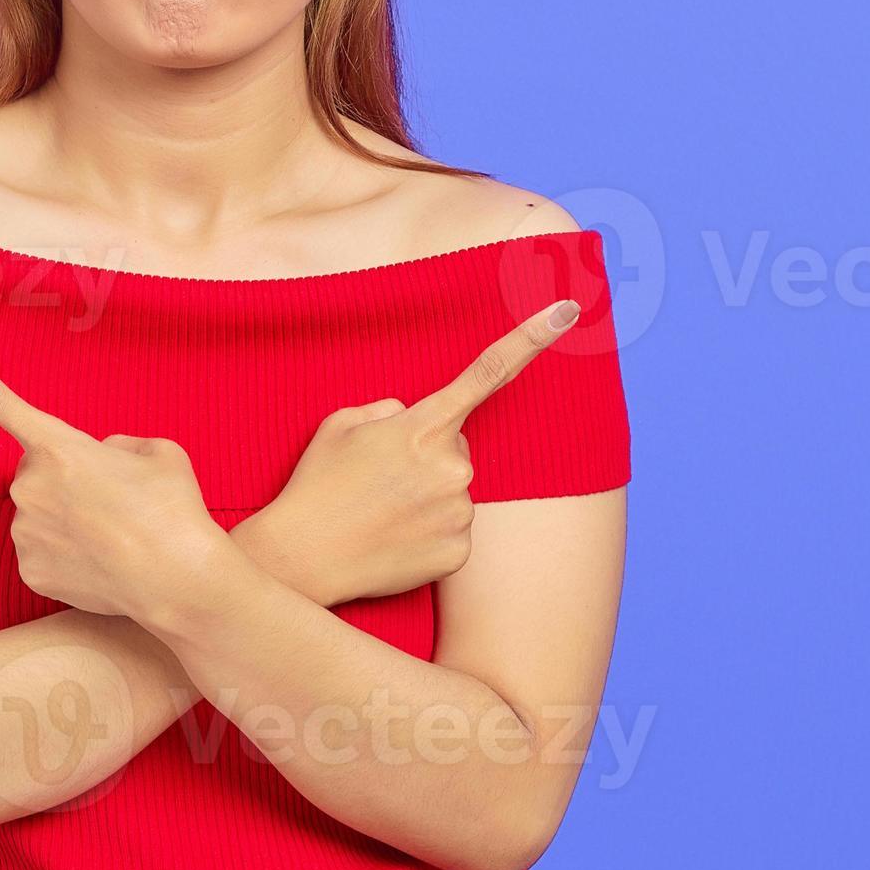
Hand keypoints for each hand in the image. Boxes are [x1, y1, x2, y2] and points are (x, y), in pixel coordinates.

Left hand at [0, 328, 230, 624]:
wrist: (182, 583)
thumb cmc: (175, 511)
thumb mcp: (157, 451)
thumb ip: (114, 447)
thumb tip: (96, 462)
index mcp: (57, 445)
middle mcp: (28, 487)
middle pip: (37, 469)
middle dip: (68, 477)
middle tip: (117, 501)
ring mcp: (24, 532)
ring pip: (40, 512)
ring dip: (72, 517)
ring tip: (118, 534)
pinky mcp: (29, 571)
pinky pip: (43, 549)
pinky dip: (70, 553)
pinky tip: (103, 561)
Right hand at [241, 300, 578, 603]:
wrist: (301, 559)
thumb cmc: (316, 485)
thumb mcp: (341, 424)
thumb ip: (389, 410)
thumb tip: (412, 419)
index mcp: (423, 426)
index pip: (488, 373)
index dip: (532, 338)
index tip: (568, 310)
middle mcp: (453, 468)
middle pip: (457, 449)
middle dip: (427, 457)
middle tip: (380, 480)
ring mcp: (460, 512)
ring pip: (455, 493)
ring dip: (426, 498)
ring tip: (380, 513)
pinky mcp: (459, 553)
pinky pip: (454, 532)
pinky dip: (428, 535)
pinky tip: (393, 540)